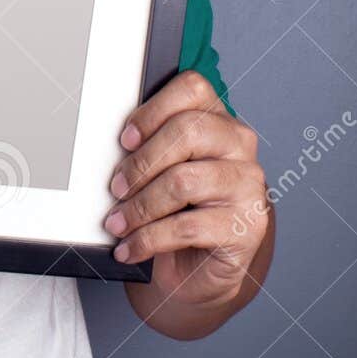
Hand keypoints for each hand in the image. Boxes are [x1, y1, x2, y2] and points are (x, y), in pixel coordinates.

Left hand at [105, 69, 269, 312]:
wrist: (200, 268)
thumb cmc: (176, 210)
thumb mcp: (161, 171)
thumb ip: (148, 148)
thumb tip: (108, 146)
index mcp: (217, 120)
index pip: (192, 89)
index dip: (153, 110)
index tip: (125, 139)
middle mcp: (239, 146)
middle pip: (188, 131)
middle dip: (141, 162)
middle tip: (116, 187)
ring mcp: (248, 186)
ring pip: (184, 181)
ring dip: (140, 206)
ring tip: (117, 222)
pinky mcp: (248, 226)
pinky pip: (188, 227)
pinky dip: (149, 239)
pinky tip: (131, 247)